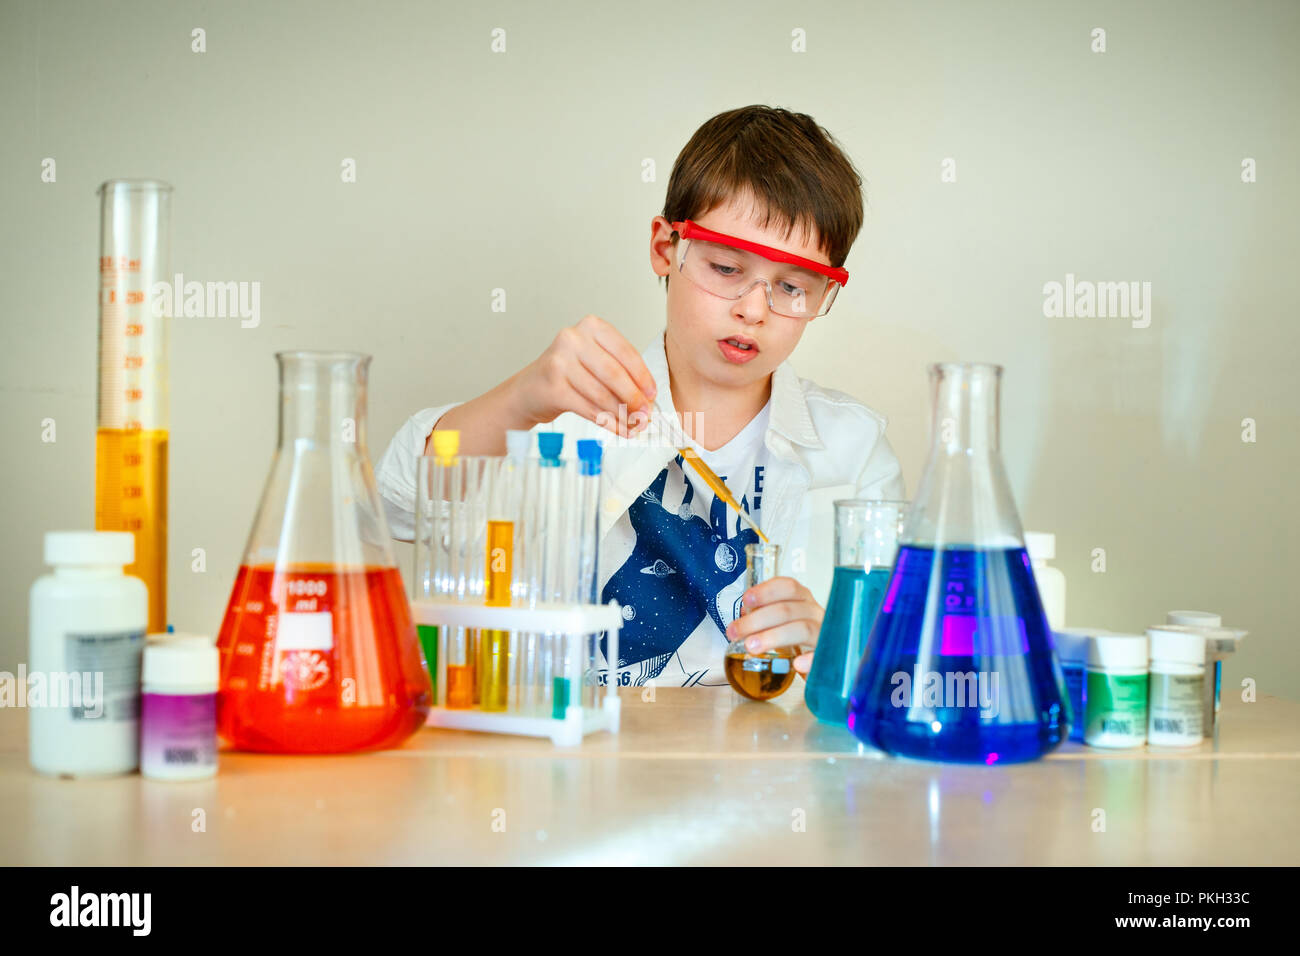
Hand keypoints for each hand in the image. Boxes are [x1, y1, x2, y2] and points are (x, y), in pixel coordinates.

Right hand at [511, 315, 657, 437]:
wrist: (532, 389)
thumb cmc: (569, 373)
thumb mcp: (595, 361)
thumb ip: (621, 373)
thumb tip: (647, 401)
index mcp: (591, 326)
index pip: (625, 352)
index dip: (642, 377)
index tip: (652, 395)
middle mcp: (573, 339)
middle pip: (614, 374)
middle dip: (634, 398)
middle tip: (646, 415)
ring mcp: (559, 362)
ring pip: (601, 394)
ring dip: (622, 414)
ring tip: (634, 426)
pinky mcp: (553, 387)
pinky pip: (588, 409)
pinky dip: (607, 422)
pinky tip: (618, 429)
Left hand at [725, 576, 823, 676]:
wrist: (824, 665)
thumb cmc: (798, 640)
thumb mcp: (781, 624)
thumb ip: (763, 618)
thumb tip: (742, 618)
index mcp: (803, 601)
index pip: (788, 587)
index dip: (766, 591)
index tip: (746, 600)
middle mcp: (815, 614)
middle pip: (787, 610)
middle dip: (756, 619)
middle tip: (735, 632)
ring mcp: (825, 635)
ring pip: (802, 629)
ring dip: (773, 636)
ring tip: (752, 646)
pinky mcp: (829, 657)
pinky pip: (822, 656)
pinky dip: (810, 659)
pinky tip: (797, 664)